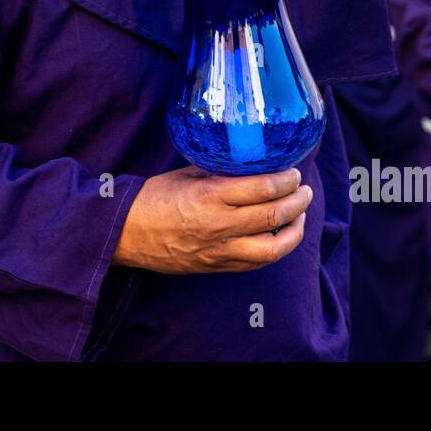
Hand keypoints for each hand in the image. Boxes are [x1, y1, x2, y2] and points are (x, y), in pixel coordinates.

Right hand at [112, 166, 311, 273]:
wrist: (125, 234)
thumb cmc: (152, 199)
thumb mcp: (186, 174)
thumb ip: (220, 172)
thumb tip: (250, 164)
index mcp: (210, 196)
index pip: (264, 188)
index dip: (287, 179)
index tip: (294, 172)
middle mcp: (219, 225)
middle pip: (275, 215)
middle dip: (298, 200)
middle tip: (304, 190)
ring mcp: (220, 250)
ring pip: (274, 247)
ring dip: (295, 230)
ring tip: (300, 215)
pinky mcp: (217, 266)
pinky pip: (257, 263)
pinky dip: (275, 249)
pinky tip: (280, 236)